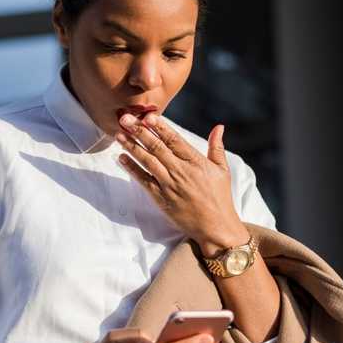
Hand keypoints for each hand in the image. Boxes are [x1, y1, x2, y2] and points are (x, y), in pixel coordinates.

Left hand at [115, 113, 248, 251]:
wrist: (215, 226)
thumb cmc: (220, 197)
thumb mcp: (223, 170)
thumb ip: (217, 147)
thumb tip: (219, 127)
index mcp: (196, 162)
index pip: (174, 140)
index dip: (160, 127)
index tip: (148, 116)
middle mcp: (181, 171)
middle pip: (157, 147)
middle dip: (139, 131)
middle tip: (126, 119)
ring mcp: (169, 185)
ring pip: (147, 161)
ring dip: (132, 146)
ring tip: (119, 134)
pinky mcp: (161, 198)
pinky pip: (143, 180)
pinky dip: (132, 168)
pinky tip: (122, 158)